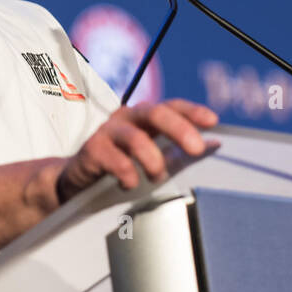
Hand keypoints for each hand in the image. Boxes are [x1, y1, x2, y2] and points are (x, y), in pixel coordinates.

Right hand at [56, 99, 219, 201]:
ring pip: (136, 137)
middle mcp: (127, 118)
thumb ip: (181, 152)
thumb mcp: (153, 158)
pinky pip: (115, 160)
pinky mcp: (93, 149)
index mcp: (144, 117)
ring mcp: (108, 131)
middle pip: (155, 113)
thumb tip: (214, 144)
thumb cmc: (120, 167)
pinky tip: (130, 185)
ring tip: (157, 177)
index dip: (192, 111)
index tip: (213, 121)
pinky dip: (128, 175)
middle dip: (179, 129)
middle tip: (196, 148)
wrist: (77, 181)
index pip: (171, 106)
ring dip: (153, 160)